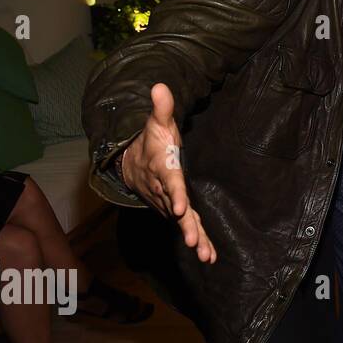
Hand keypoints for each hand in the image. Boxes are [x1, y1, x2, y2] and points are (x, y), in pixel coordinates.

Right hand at [119, 84, 216, 263]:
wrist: (132, 163)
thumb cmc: (151, 141)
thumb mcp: (157, 123)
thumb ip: (162, 108)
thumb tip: (160, 86)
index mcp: (163, 170)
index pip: (170, 183)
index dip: (175, 195)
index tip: (179, 207)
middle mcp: (166, 191)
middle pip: (177, 209)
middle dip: (185, 225)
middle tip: (192, 241)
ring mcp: (170, 203)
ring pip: (183, 222)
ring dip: (194, 238)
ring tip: (205, 255)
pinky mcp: (177, 210)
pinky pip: (189, 225)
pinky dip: (198, 240)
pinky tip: (210, 256)